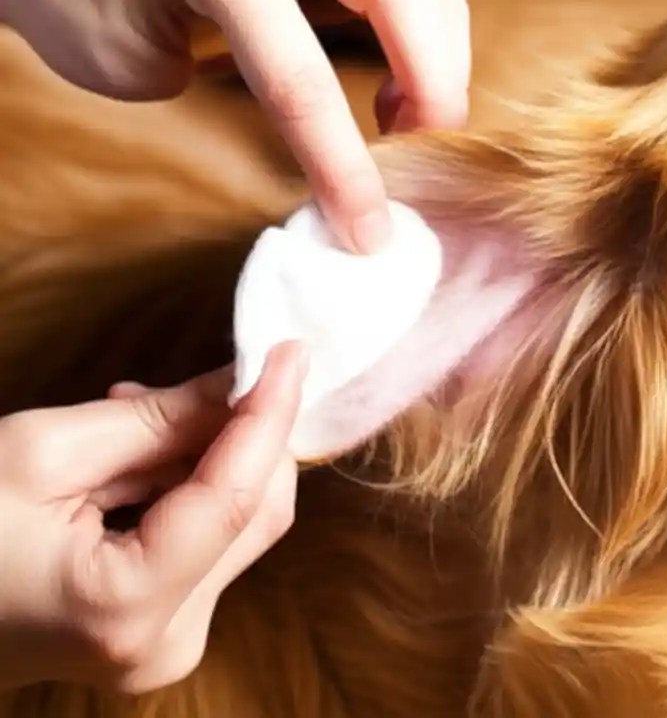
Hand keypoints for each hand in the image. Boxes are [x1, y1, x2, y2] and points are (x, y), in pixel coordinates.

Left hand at [0, 0, 471, 253]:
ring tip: (399, 115)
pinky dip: (428, 31)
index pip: (302, 84)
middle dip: (436, 86)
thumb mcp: (118, 52)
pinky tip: (395, 74)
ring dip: (439, 56)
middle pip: (410, 8)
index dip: (346, 168)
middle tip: (416, 148)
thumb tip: (303, 138)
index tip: (370, 235)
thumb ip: (204, 86)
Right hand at [0, 343, 306, 693]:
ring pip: (238, 526)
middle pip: (255, 515)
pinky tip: (131, 460)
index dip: (271, 413)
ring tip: (129, 412)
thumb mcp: (43, 454)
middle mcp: (165, 643)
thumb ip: (159, 419)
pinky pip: (205, 546)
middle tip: (182, 379)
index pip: (237, 496)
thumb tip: (247, 377)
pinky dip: (187, 491)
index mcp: (127, 607)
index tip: (293, 348)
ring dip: (207, 457)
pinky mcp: (160, 635)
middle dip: (236, 434)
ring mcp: (166, 648)